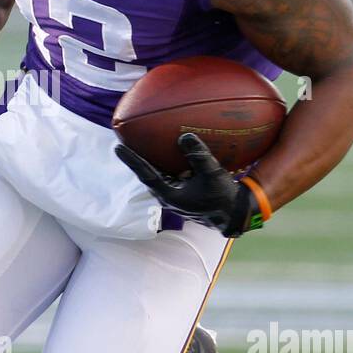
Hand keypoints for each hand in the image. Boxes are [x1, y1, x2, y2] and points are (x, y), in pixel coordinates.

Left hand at [115, 132, 266, 236]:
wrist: (234, 215)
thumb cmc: (223, 196)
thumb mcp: (212, 174)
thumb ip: (199, 156)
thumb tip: (184, 136)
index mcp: (169, 195)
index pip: (145, 175)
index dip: (131, 161)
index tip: (117, 148)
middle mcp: (168, 197)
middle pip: (147, 175)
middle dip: (136, 159)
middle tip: (124, 142)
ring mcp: (175, 197)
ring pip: (158, 176)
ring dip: (150, 162)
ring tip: (141, 145)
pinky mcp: (183, 195)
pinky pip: (169, 177)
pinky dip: (165, 165)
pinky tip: (168, 153)